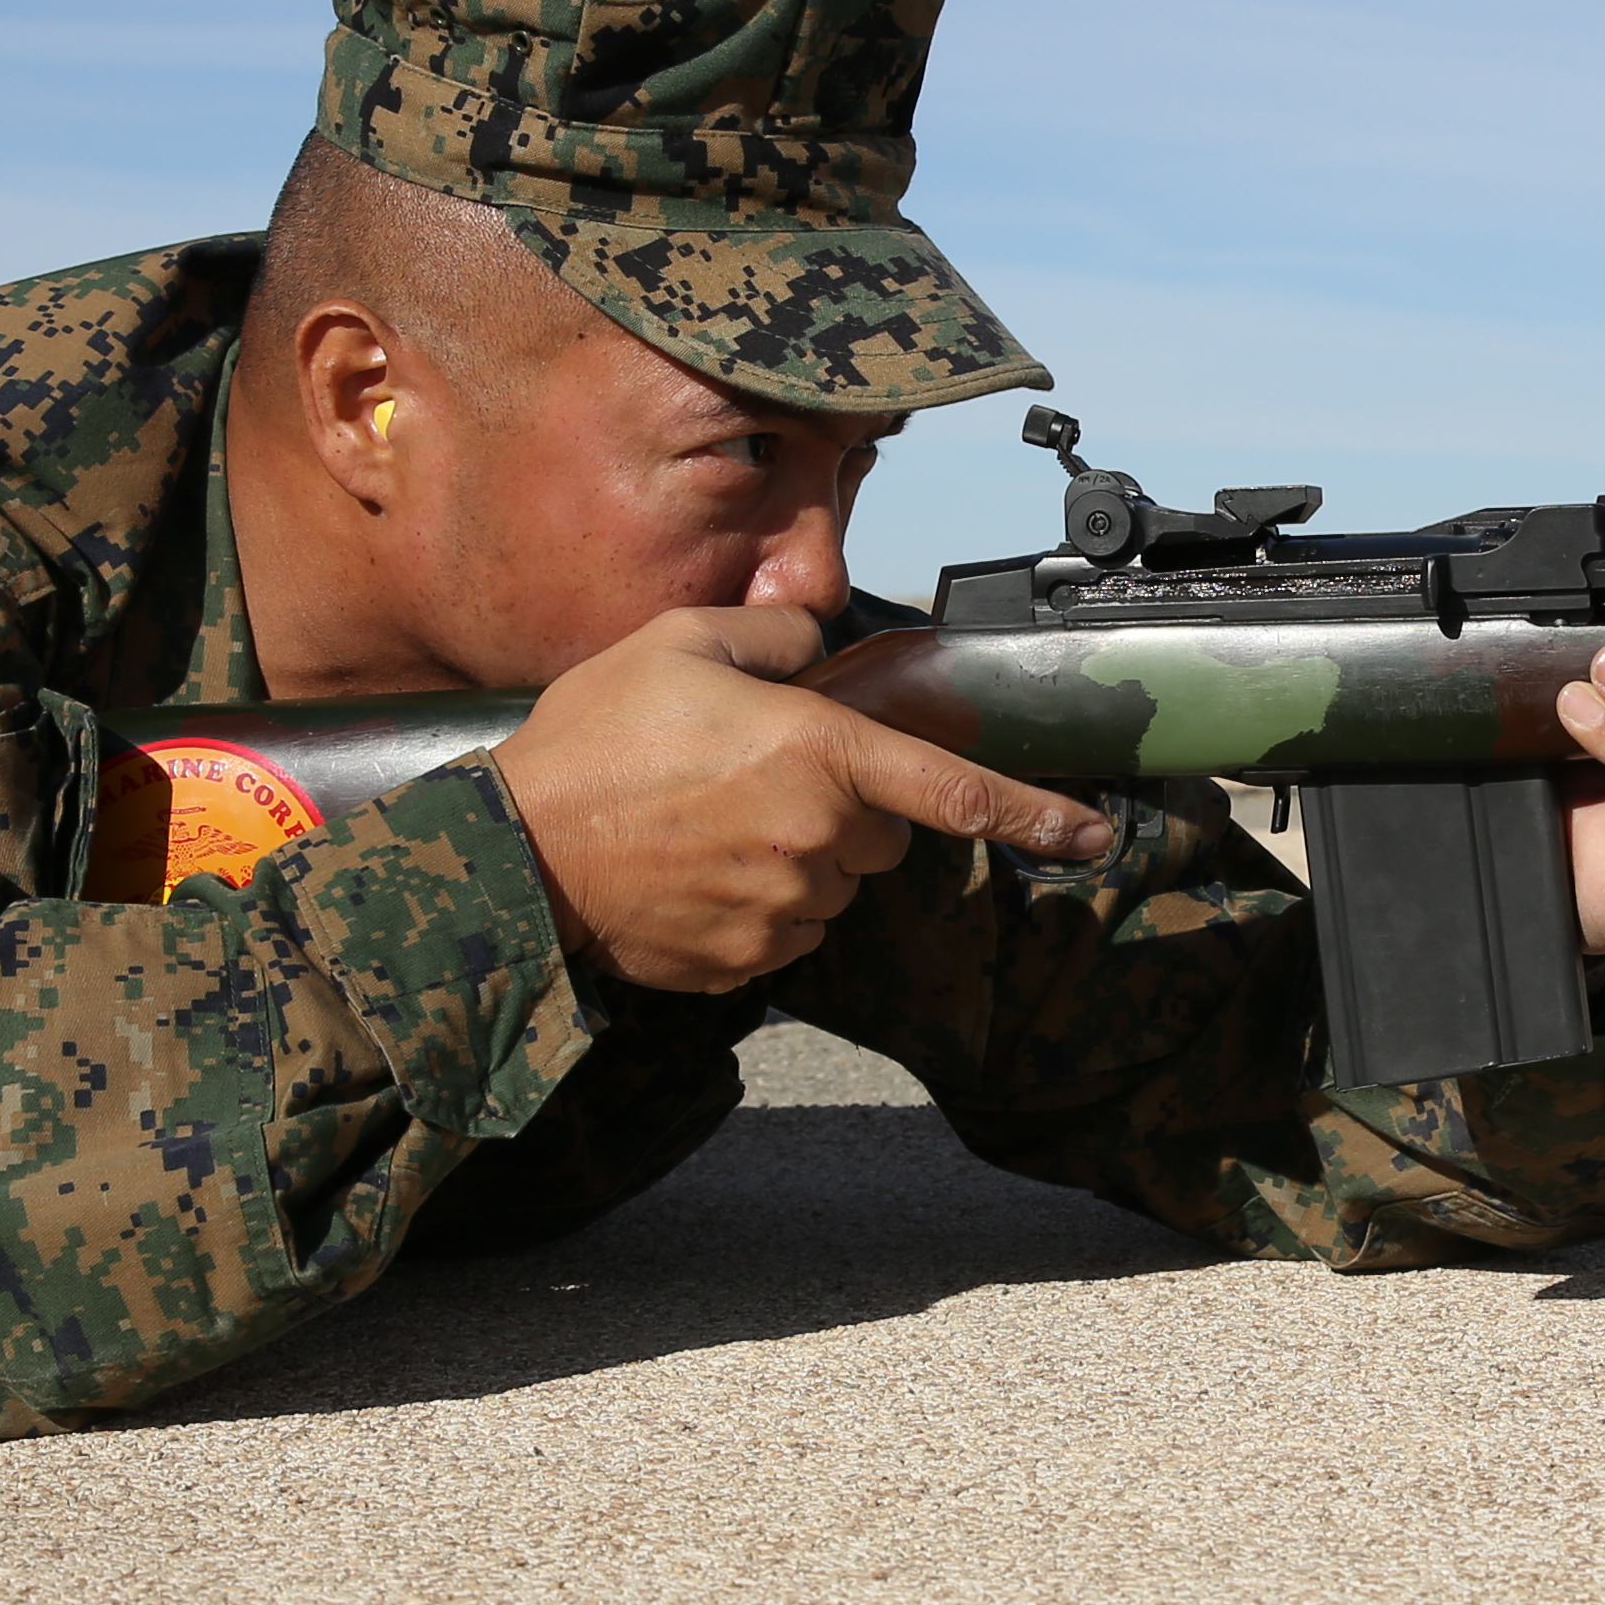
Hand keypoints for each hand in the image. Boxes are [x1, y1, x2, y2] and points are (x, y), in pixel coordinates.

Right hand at [492, 605, 1118, 993]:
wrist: (510, 856)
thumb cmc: (593, 741)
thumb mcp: (681, 645)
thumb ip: (774, 640)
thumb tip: (817, 653)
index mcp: (817, 757)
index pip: (955, 792)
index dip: (1035, 815)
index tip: (1094, 834)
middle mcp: (817, 843)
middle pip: (879, 831)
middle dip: (840, 803)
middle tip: (747, 774)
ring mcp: (783, 913)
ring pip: (833, 884)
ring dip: (796, 855)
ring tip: (700, 822)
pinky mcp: (745, 964)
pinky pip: (785, 930)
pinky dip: (754, 903)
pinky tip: (690, 871)